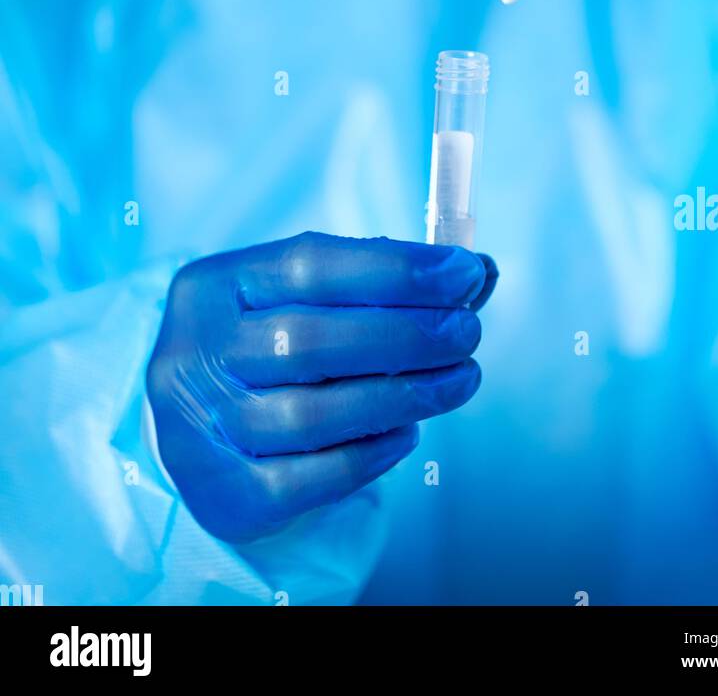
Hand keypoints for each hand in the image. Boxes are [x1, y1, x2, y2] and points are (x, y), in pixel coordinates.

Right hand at [147, 231, 496, 542]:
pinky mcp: (228, 493)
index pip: (309, 265)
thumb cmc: (272, 351)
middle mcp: (196, 353)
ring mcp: (204, 428)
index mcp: (216, 286)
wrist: (201, 434)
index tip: (464, 273)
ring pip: (316, 415)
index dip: (395, 269)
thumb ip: (385, 281)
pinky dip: (373, 455)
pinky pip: (314, 478)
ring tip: (458, 380)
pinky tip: (408, 432)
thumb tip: (478, 272)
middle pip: (311, 342)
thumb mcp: (309, 299)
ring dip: (405, 396)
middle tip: (466, 333)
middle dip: (408, 335)